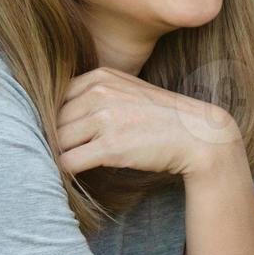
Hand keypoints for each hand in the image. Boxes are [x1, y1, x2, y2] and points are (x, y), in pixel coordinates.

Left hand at [57, 68, 240, 177]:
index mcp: (100, 77)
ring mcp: (104, 118)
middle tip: (65, 154)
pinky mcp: (110, 146)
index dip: (58, 121)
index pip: (57, 99)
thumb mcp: (129, 93)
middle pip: (54, 121)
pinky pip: (68, 162)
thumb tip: (62, 116)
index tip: (67, 136)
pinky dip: (66, 173)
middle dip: (57, 140)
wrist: (199, 136)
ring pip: (57, 142)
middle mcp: (99, 93)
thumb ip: (98, 95)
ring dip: (60, 157)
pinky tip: (75, 177)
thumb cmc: (165, 119)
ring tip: (70, 166)